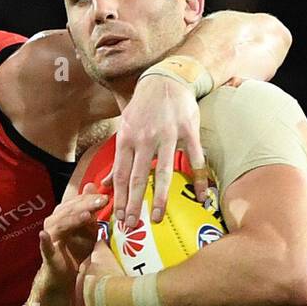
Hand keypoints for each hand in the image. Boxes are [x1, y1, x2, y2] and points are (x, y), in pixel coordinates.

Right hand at [37, 185, 108, 305]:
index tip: (106, 197)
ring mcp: (50, 237)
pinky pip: (45, 247)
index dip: (90, 199)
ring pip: (60, 224)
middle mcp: (54, 222)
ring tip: (87, 215)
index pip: (77, 202)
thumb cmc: (76, 249)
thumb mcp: (88, 229)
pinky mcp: (48, 254)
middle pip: (70, 210)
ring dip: (72, 219)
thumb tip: (91, 184)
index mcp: (63, 215)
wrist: (65, 274)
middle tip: (101, 202)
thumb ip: (90, 209)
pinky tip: (43, 235)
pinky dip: (44, 241)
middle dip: (86, 205)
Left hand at [108, 75, 206, 228]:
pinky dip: (198, 179)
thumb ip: (118, 158)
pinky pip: (195, 160)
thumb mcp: (125, 128)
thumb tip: (105, 184)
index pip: (121, 174)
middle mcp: (145, 139)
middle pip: (138, 178)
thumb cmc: (143, 107)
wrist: (166, 80)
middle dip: (134, 204)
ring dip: (159, 198)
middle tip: (132, 225)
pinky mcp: (188, 132)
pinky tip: (201, 196)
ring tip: (157, 217)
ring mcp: (168, 135)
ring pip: (163, 172)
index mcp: (127, 138)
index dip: (118, 197)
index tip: (118, 216)